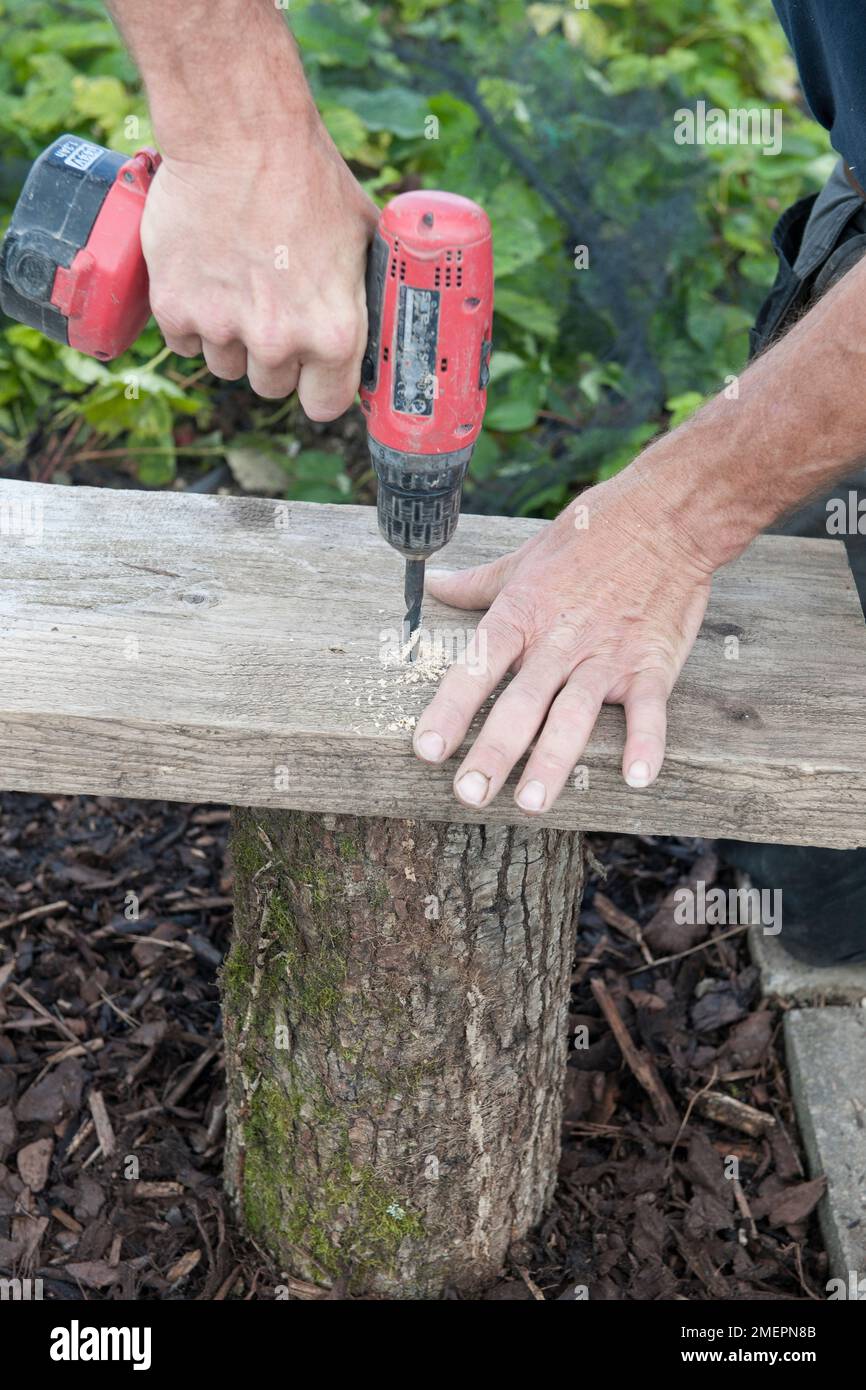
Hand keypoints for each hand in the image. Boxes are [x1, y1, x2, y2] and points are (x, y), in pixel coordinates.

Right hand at [141, 120, 378, 415]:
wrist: (239, 133)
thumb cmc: (309, 178)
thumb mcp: (364, 238)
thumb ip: (366, 296)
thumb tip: (379, 328)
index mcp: (333, 334)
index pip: (324, 407)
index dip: (319, 386)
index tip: (312, 370)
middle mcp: (277, 341)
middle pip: (271, 386)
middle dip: (273, 355)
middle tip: (272, 302)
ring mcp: (222, 327)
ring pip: (226, 365)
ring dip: (231, 336)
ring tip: (238, 279)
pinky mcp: (175, 308)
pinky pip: (184, 341)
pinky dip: (191, 315)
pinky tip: (206, 272)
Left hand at [412, 466, 714, 812]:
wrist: (667, 516)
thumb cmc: (591, 535)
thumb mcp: (526, 557)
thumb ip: (479, 583)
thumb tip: (434, 584)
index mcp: (523, 614)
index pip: (478, 666)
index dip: (450, 708)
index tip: (427, 749)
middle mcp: (559, 641)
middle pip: (520, 703)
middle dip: (494, 751)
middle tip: (469, 794)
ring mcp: (606, 655)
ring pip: (574, 714)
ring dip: (553, 760)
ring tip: (532, 802)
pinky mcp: (652, 664)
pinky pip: (648, 710)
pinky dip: (645, 743)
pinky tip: (637, 777)